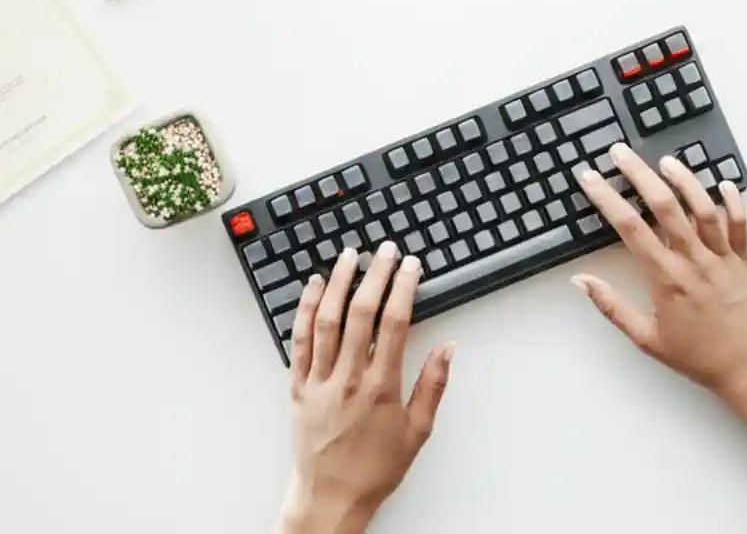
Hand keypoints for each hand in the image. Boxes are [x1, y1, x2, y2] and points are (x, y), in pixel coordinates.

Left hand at [276, 243, 455, 533]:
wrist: (330, 496)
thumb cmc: (374, 468)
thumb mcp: (418, 431)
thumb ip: (433, 385)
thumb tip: (448, 348)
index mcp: (380, 388)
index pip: (394, 324)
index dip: (403, 288)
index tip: (410, 266)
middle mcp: (347, 379)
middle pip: (360, 313)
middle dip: (374, 275)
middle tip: (384, 250)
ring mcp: (319, 381)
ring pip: (327, 320)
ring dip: (339, 282)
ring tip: (348, 256)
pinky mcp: (298, 386)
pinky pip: (299, 340)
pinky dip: (306, 309)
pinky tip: (315, 288)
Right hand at [572, 143, 746, 397]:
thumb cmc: (697, 358)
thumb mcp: (646, 338)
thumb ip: (612, 307)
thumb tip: (580, 281)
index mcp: (666, 279)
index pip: (630, 228)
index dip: (607, 199)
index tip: (591, 178)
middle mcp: (693, 261)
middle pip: (664, 206)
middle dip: (639, 174)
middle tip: (621, 153)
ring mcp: (722, 258)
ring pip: (702, 208)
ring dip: (684, 180)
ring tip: (665, 161)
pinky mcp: (745, 261)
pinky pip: (740, 224)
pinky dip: (732, 201)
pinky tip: (722, 183)